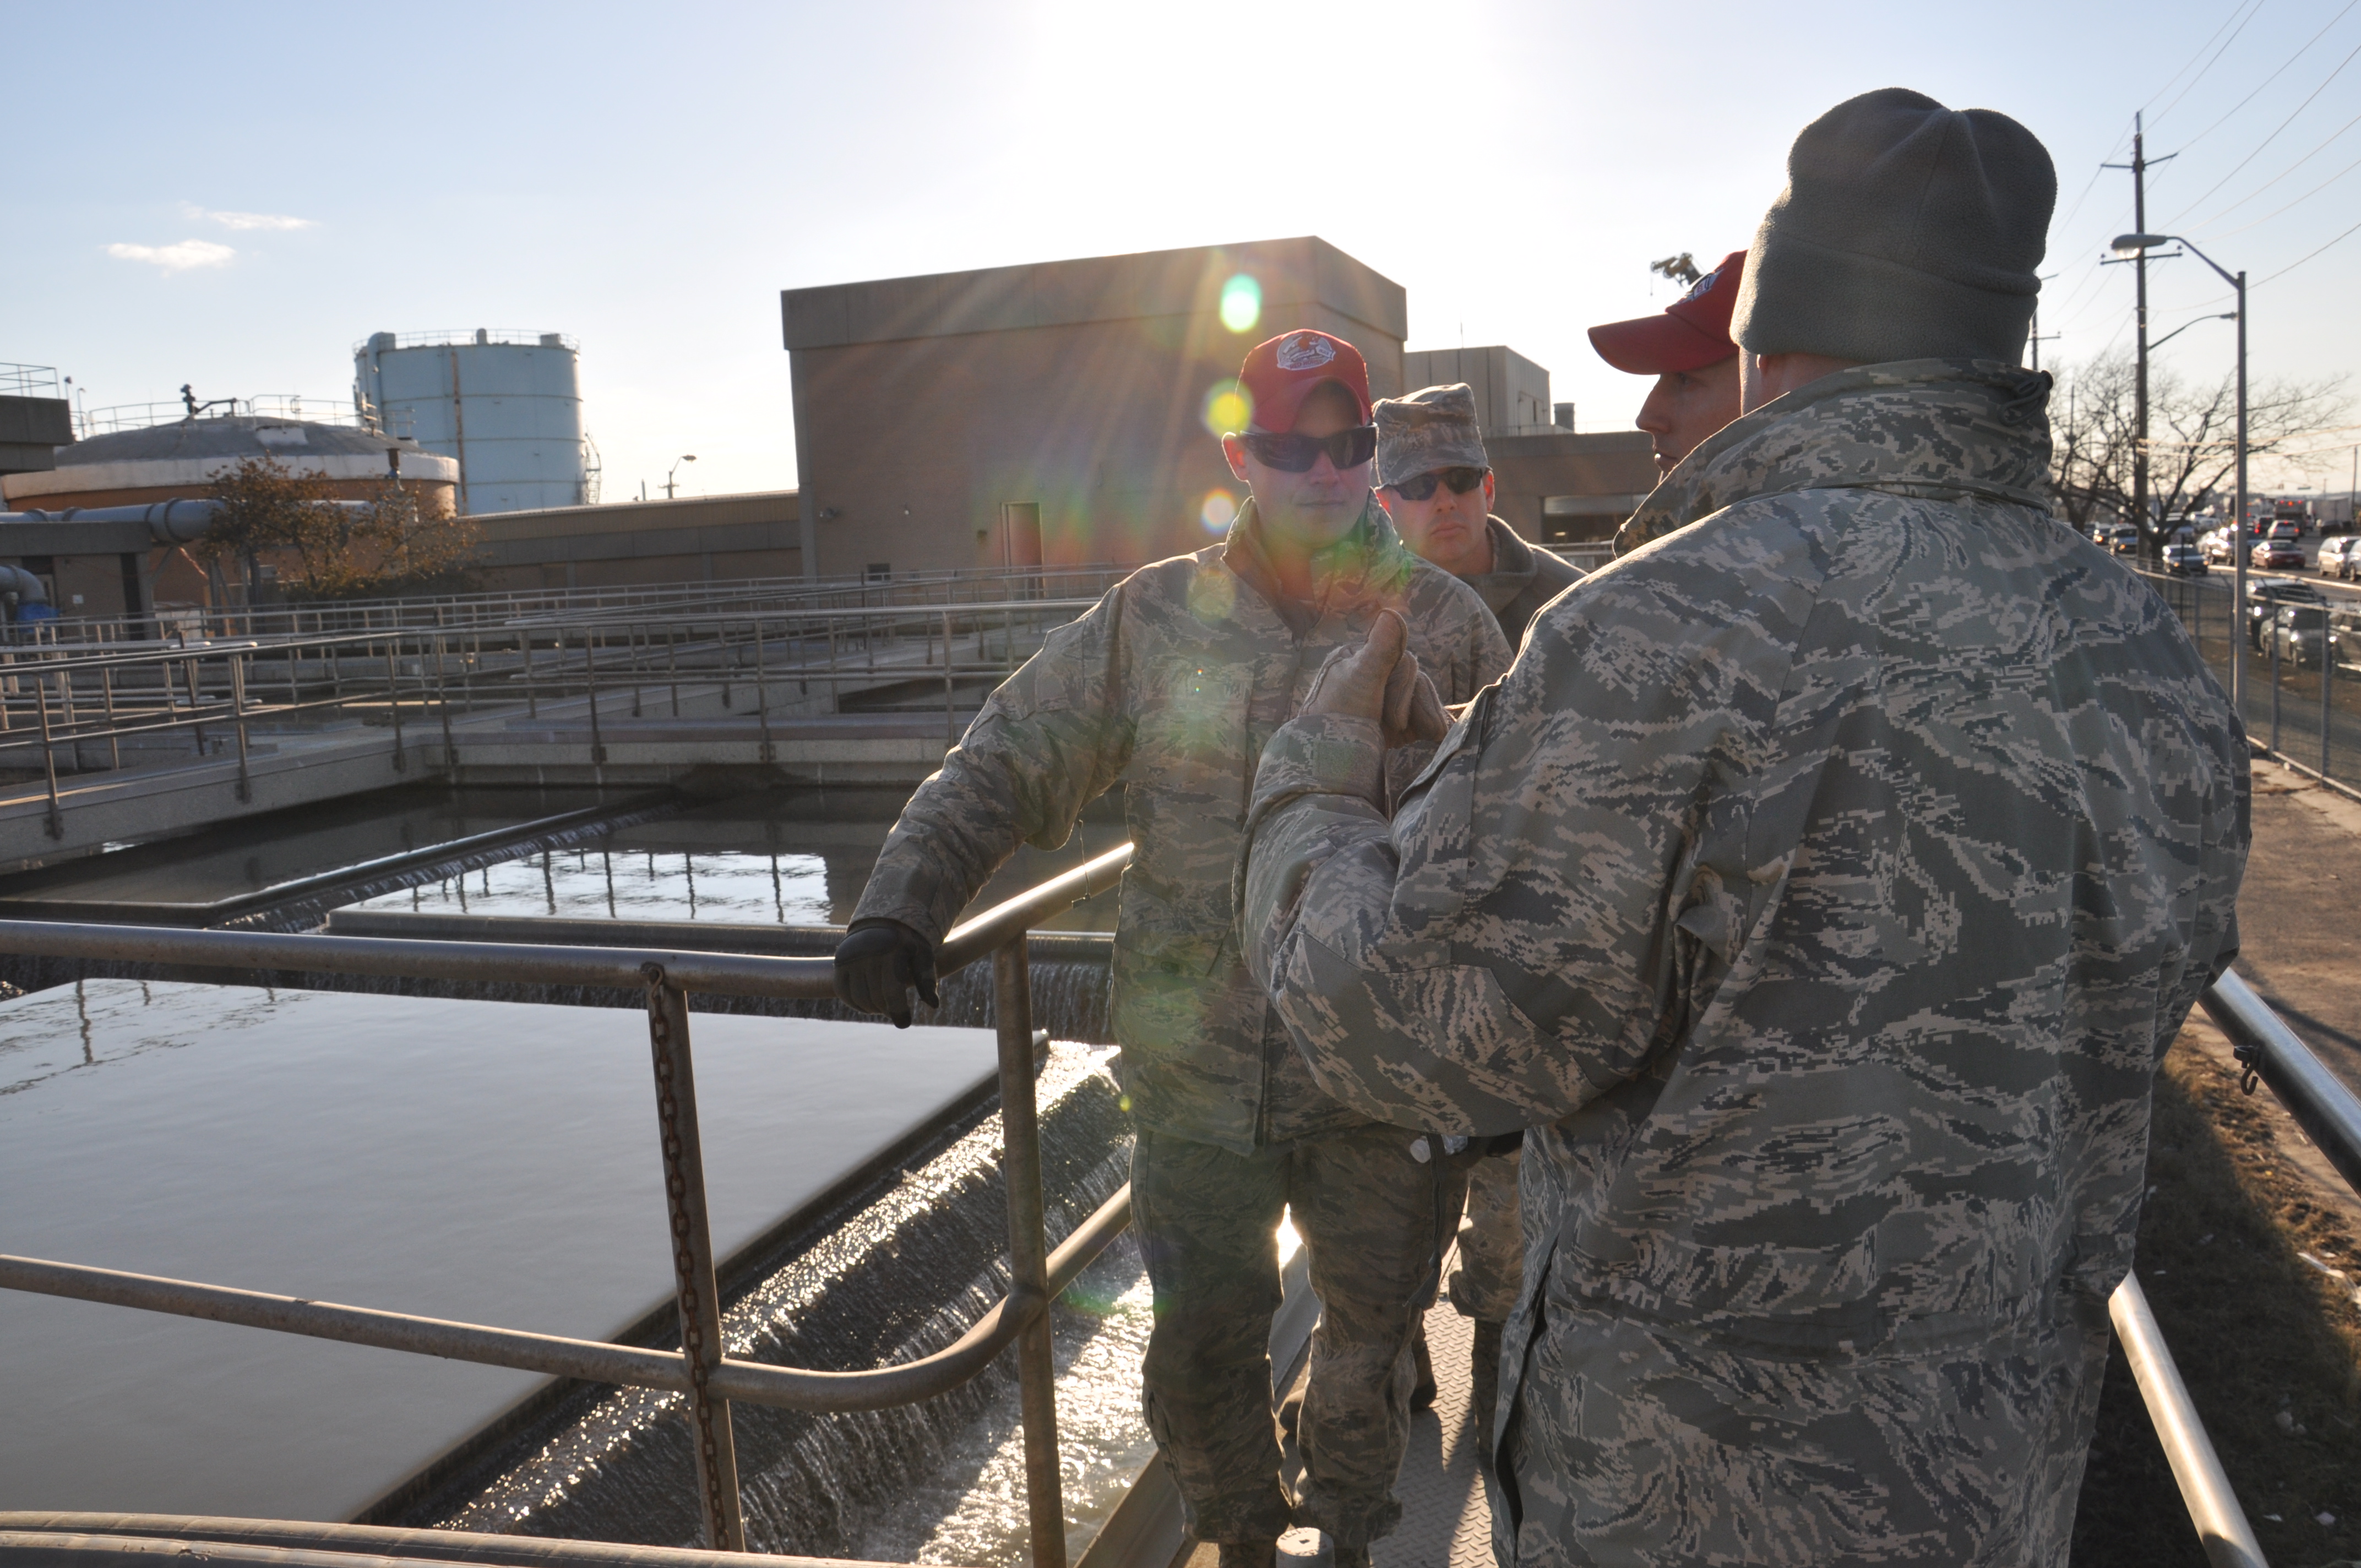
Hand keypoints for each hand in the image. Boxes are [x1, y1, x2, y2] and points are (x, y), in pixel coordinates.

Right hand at [833, 918, 938, 1027]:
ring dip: (873, 1009)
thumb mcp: (922, 954)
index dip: (898, 1011)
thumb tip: (934, 1005)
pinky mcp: (840, 961)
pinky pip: (843, 992)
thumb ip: (927, 978)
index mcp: (892, 950)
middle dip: (888, 1010)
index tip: (904, 1023)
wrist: (881, 922)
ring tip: (884, 1007)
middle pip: (876, 997)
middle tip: (895, 1011)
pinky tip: (868, 1005)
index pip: (892, 990)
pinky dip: (856, 1004)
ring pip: (859, 998)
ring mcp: (851, 957)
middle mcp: (868, 952)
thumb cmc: (907, 943)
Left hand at [1302, 611, 1448, 746]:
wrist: (1328, 764)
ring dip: (1431, 718)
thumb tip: (1392, 612)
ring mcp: (1383, 700)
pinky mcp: (1392, 724)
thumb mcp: (1361, 682)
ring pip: (1421, 701)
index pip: (1402, 663)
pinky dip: (1434, 722)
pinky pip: (1421, 716)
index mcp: (1360, 659)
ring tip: (1439, 737)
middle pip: (1414, 682)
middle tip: (1431, 733)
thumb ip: (1380, 650)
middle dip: (1422, 708)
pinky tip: (1447, 731)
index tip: (1395, 721)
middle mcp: (1372, 676)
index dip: (1404, 691)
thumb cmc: (1339, 720)